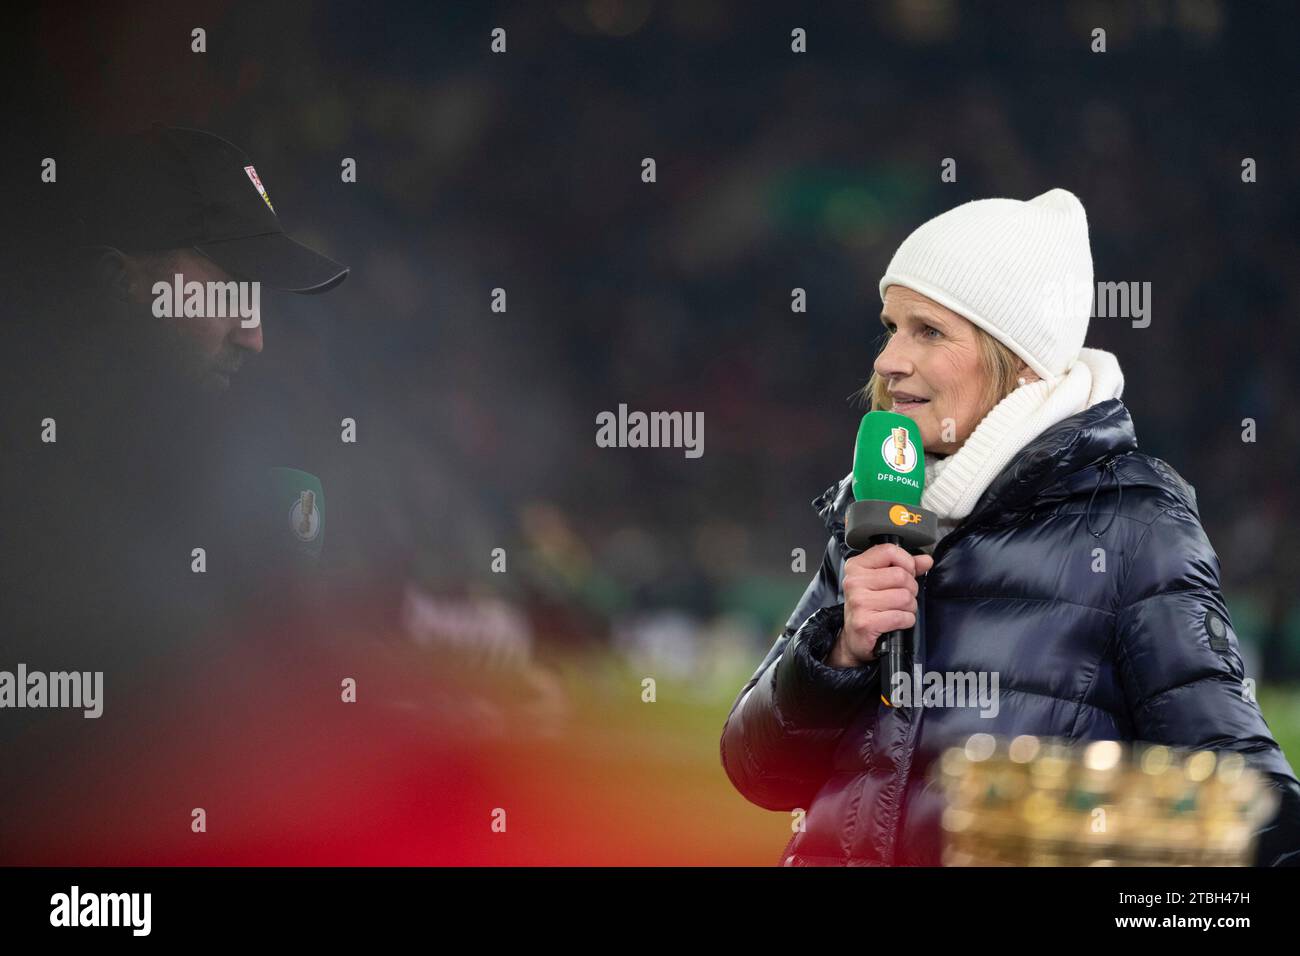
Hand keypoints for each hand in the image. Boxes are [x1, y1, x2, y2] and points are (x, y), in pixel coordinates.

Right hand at [826, 544, 933, 667]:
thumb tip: (926, 560)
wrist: (854, 638)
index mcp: (856, 566)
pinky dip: (906, 621)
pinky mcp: (865, 623)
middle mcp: (854, 582)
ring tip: (899, 610)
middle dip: (910, 589)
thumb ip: (905, 567)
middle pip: (901, 576)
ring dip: (909, 607)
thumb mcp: (883, 581)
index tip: (906, 573)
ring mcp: (858, 602)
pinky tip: (897, 622)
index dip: (906, 562)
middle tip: (902, 598)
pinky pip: (901, 616)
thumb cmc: (869, 607)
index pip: (889, 551)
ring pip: (904, 597)